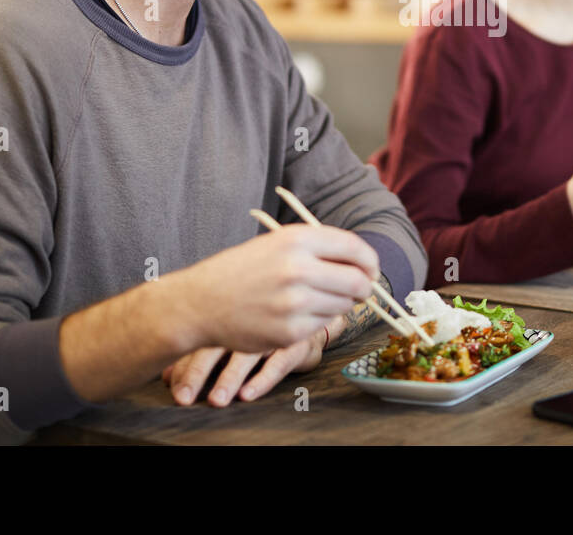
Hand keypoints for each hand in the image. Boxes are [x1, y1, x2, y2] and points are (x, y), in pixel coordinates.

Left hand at [162, 325, 330, 405]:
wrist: (307, 304)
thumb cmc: (260, 321)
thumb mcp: (230, 332)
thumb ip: (198, 352)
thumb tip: (164, 377)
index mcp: (224, 315)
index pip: (197, 341)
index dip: (182, 365)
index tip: (169, 388)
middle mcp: (245, 320)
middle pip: (216, 348)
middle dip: (197, 374)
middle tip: (184, 398)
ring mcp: (271, 330)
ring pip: (246, 355)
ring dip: (229, 378)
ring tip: (216, 400)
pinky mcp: (295, 341)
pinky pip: (278, 362)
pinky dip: (262, 379)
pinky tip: (248, 394)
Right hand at [174, 224, 377, 354]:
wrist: (201, 302)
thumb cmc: (241, 270)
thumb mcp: (276, 243)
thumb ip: (317, 248)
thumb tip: (361, 262)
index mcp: (296, 240)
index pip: (354, 248)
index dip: (370, 260)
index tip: (371, 269)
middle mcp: (298, 269)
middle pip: (357, 281)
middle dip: (363, 287)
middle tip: (358, 291)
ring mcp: (295, 303)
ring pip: (343, 305)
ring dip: (339, 304)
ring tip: (315, 299)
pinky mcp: (290, 331)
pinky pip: (322, 325)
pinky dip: (317, 321)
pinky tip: (296, 314)